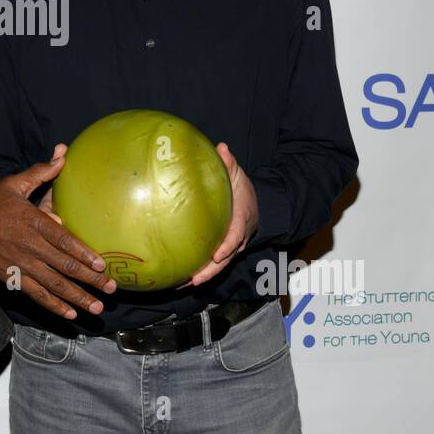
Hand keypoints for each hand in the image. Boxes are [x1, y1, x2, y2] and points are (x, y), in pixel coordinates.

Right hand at [0, 146, 115, 319]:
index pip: (64, 241)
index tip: (103, 265)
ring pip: (55, 285)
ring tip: (97, 307)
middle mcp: (31, 247)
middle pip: (66, 267)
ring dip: (78, 298)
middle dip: (91, 280)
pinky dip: (54, 306)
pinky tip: (70, 314)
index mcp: (34, 222)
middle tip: (111, 289)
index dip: (85, 255)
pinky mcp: (14, 279)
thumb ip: (41, 172)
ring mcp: (22, 266)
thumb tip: (62, 154)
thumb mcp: (15, 184)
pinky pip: (37, 295)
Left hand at [181, 142, 258, 287]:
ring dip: (201, 277)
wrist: (255, 207)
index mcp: (241, 220)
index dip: (227, 245)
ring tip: (182, 284)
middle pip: (225, 260)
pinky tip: (178, 278)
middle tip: (195, 279)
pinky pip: (210, 266)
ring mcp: (229, 249)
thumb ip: (230, 164)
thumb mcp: (238, 176)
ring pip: (217, 268)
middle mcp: (236, 239)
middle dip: (210, 271)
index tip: (217, 254)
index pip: (235, 235)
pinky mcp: (220, 254)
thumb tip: (222, 148)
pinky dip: (196, 273)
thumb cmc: (243, 191)